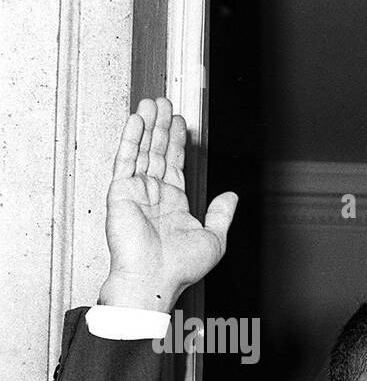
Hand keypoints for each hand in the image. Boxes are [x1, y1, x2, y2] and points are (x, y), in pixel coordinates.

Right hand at [98, 97, 237, 311]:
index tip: (181, 122)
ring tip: (152, 102)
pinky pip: (126, 159)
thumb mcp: (214, 239)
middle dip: (162, 127)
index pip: (175, 165)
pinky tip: (137, 120)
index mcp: (175, 205)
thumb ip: (222, 214)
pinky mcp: (121, 191)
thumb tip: (232, 196)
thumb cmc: (180, 268)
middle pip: (158, 152)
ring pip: (142, 151)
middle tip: (165, 102)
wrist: (154, 278)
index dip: (178, 143)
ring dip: (147, 126)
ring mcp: (137, 192)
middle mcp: (155, 196)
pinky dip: (131, 138)